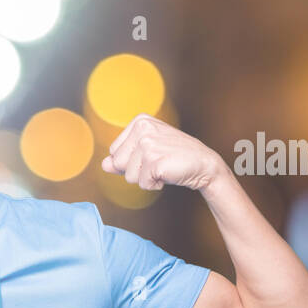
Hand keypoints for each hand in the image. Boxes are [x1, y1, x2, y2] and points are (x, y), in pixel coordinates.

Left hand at [101, 113, 226, 191]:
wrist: (204, 164)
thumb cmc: (175, 157)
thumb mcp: (147, 152)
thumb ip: (123, 157)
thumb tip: (104, 165)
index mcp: (140, 122)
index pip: (114, 152)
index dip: (129, 161)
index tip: (150, 156)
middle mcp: (143, 129)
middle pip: (118, 163)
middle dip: (135, 171)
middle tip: (157, 163)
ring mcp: (149, 144)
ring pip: (129, 176)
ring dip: (145, 178)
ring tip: (163, 167)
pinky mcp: (155, 161)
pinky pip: (143, 184)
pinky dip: (154, 185)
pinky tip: (167, 174)